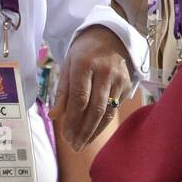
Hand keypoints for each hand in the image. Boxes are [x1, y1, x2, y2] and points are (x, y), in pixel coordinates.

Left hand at [51, 26, 133, 151]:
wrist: (109, 36)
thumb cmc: (83, 53)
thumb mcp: (68, 66)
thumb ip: (62, 92)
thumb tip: (54, 116)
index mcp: (85, 65)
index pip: (80, 98)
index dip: (73, 120)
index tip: (66, 136)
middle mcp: (105, 72)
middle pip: (96, 108)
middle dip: (84, 131)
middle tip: (75, 146)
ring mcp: (119, 79)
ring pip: (108, 112)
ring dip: (94, 132)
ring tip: (82, 144)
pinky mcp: (127, 85)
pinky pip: (114, 108)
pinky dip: (103, 123)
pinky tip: (93, 132)